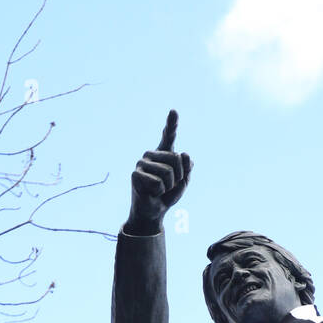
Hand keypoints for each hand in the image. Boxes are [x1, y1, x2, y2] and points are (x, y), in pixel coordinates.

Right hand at [126, 109, 191, 234]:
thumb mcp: (184, 181)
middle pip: (176, 159)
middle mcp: (152, 154)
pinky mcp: (135, 173)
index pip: (169, 136)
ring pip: (168, 172)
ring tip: (160, 190)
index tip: (174, 111)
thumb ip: (187, 167)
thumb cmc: (168, 195)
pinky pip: (158, 183)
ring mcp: (142, 162)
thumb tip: (184, 154)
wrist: (154, 211)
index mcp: (164, 153)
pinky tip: (152, 193)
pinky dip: (159, 192)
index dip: (171, 124)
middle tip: (169, 186)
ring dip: (169, 186)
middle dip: (179, 177)